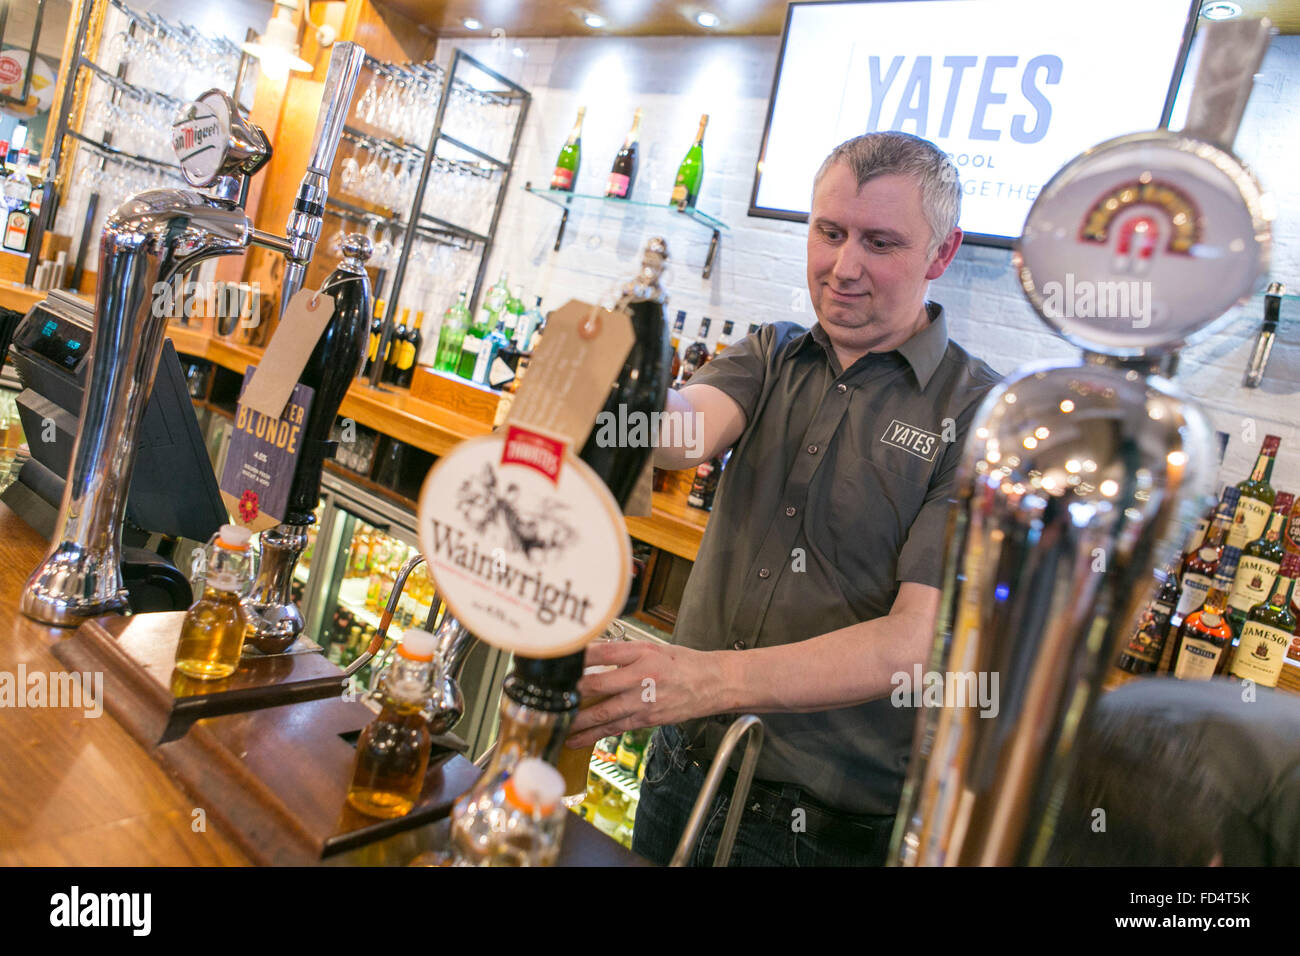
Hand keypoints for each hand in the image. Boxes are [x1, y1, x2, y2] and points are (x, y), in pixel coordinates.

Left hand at [564, 639, 733, 749]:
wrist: (712, 683)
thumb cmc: (681, 663)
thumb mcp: (652, 648)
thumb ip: (621, 653)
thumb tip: (588, 658)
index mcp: (642, 653)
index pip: (603, 653)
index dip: (578, 658)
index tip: (557, 661)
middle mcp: (642, 677)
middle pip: (599, 685)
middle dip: (572, 692)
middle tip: (548, 696)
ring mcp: (644, 701)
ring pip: (604, 713)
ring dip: (577, 720)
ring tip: (555, 723)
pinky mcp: (647, 719)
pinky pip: (616, 728)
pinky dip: (593, 735)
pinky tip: (576, 739)